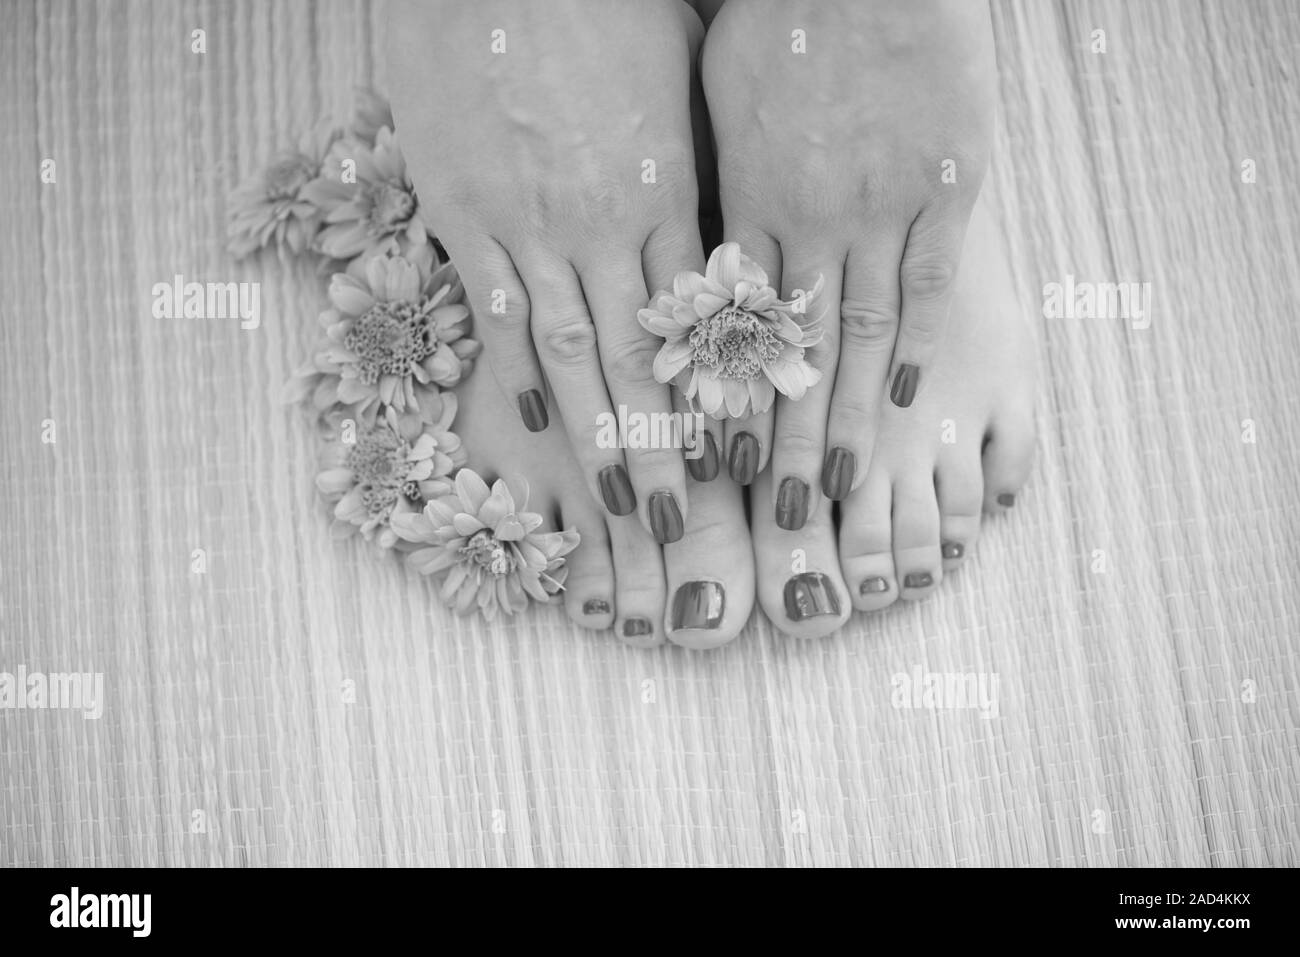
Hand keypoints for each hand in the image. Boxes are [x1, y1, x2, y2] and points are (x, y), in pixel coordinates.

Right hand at [388, 0, 711, 542]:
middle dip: (663, 451)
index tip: (736, 462)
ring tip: (618, 504)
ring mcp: (532, 220)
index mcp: (668, 188)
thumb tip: (719, 218)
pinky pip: (497, 308)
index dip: (718, 402)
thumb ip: (693, 156)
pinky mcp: (466, 207)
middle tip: (680, 526)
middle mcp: (606, 222)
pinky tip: (535, 423)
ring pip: (574, 353)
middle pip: (642, 360)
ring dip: (598, 437)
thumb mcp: (676, 72)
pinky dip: (518, 370)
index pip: (701, 323)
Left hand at [701, 0, 995, 522]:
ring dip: (840, 420)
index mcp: (743, 202)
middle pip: (786, 355)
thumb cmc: (776, 14)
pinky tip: (901, 403)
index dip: (718, 409)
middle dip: (775, 442)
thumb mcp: (711, 98)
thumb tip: (684, 238)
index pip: (727, 335)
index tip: (705, 469)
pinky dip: (915, 346)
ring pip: (855, 337)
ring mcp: (878, 207)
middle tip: (768, 515)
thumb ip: (705, 179)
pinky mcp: (944, 185)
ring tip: (830, 492)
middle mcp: (805, 221)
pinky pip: (928, 282)